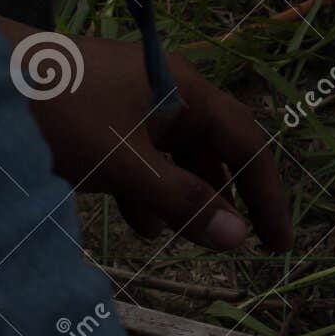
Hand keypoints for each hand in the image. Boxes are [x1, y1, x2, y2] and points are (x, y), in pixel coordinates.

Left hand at [0, 19, 291, 251]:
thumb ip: (184, 202)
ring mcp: (131, 100)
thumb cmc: (56, 112)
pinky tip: (139, 221)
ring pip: (177, 157)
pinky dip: (148, 189)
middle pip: (216, 151)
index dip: (268, 197)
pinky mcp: (100, 112)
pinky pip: (142, 155)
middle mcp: (166, 91)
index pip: (249, 147)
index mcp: (184, 91)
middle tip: (230, 241)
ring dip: (182, 198)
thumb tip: (239, 238)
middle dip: (223, 199)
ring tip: (173, 236)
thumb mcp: (124, 165)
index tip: (278, 244)